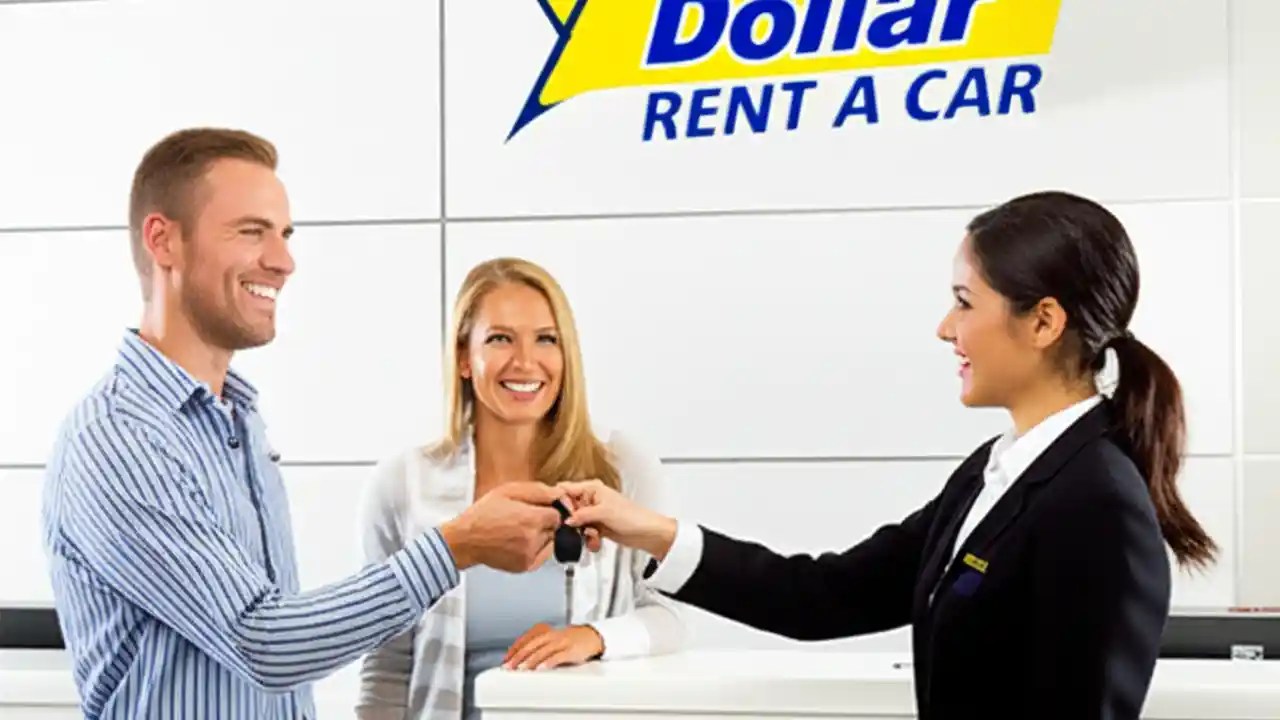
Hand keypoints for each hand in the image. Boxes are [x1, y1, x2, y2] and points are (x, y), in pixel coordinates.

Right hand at [440, 482, 564, 571]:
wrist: (465, 540)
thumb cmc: (483, 515)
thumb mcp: (509, 491)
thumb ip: (539, 491)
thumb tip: (559, 494)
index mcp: (531, 518)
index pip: (558, 514)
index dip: (548, 510)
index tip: (537, 510)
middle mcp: (533, 538)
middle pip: (555, 528)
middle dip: (544, 522)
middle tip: (524, 519)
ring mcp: (530, 554)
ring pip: (550, 542)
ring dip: (541, 535)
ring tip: (519, 531)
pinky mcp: (526, 566)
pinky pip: (543, 555)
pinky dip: (536, 548)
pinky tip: (519, 542)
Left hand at [503, 623, 603, 670]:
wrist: (590, 636)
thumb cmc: (567, 641)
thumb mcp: (549, 640)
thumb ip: (536, 647)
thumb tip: (518, 659)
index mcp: (544, 632)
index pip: (525, 640)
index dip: (514, 650)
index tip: (505, 660)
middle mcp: (551, 635)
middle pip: (532, 645)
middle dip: (519, 656)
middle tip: (509, 666)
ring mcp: (561, 642)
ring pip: (543, 650)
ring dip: (531, 660)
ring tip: (522, 668)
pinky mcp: (570, 650)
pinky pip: (558, 656)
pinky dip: (549, 662)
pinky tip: (542, 668)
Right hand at [558, 479, 676, 559]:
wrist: (647, 533)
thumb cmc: (633, 517)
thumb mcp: (603, 512)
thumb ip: (582, 515)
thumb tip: (566, 519)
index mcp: (592, 488)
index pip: (566, 489)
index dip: (559, 500)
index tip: (558, 514)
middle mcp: (591, 499)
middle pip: (568, 508)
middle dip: (570, 521)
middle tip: (576, 528)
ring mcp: (594, 514)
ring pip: (575, 523)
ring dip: (580, 532)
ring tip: (591, 536)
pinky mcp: (597, 526)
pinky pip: (583, 533)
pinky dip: (587, 539)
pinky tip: (595, 541)